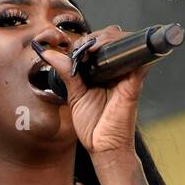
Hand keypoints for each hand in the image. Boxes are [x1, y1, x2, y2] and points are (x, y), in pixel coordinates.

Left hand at [34, 24, 148, 157]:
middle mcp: (118, 70)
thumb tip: (47, 53)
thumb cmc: (93, 126)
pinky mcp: (134, 82)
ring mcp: (128, 74)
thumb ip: (66, 72)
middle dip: (96, 36)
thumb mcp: (74, 95)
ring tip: (90, 48)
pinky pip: (137, 58)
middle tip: (81, 48)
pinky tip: (101, 51)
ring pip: (124, 41)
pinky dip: (122, 48)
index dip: (88, 39)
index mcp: (105, 72)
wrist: (103, 148)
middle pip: (114, 37)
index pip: (101, 43)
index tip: (73, 48)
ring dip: (106, 37)